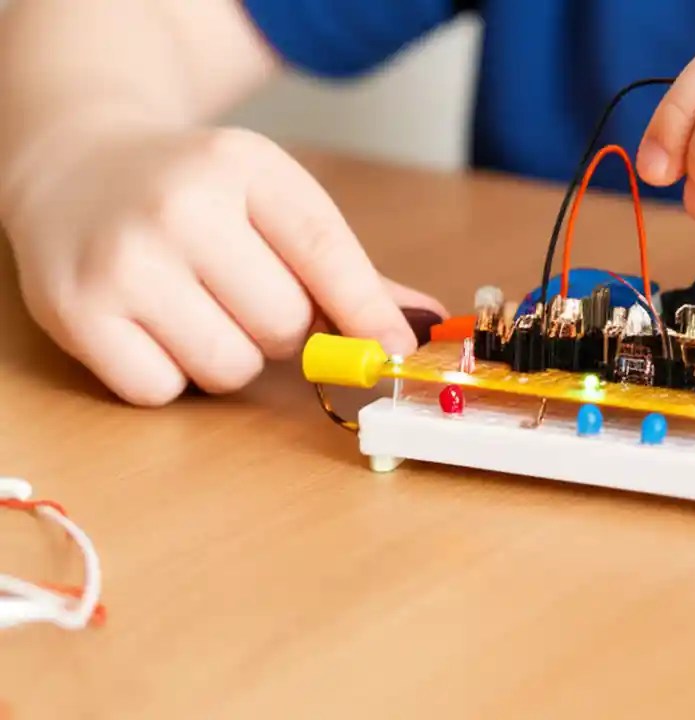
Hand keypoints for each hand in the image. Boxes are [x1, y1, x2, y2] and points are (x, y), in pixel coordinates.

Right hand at [1, 119, 443, 404]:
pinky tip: (148, 327)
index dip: (367, 312)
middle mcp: (179, 206)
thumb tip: (421, 327)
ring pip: (230, 367)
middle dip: (278, 328)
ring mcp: (122, 261)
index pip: (326, 252)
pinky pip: (163, 391)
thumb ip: (344, 268)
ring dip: (227, 356)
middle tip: (238, 292)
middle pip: (284, 325)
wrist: (73, 167)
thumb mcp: (268, 199)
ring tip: (194, 307)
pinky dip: (167, 376)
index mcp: (242, 165)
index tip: (393, 350)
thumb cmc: (192, 193)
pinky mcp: (76, 313)